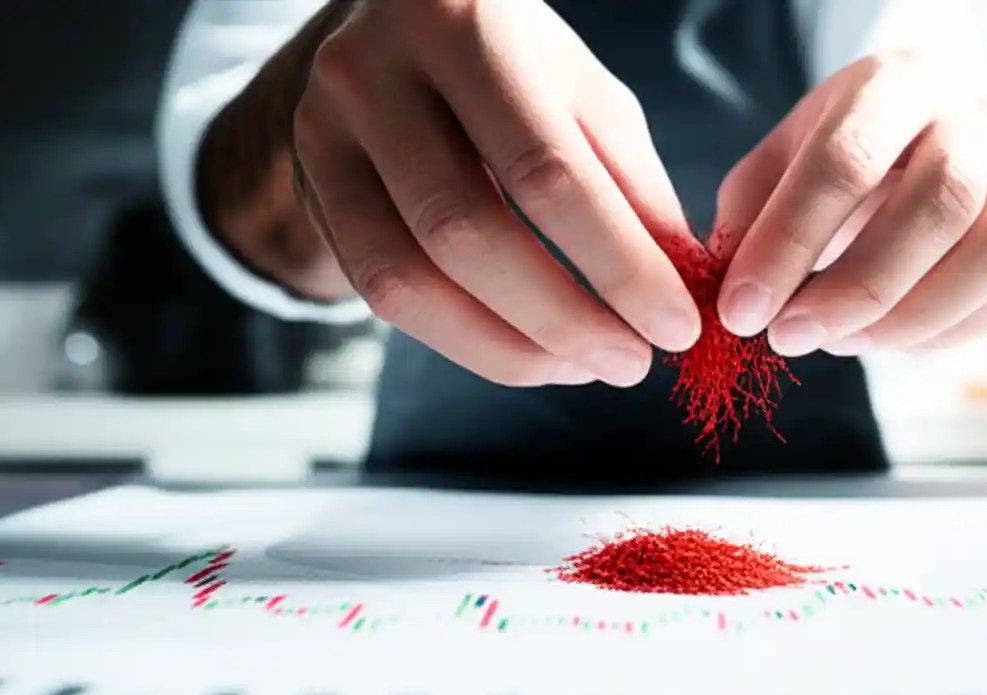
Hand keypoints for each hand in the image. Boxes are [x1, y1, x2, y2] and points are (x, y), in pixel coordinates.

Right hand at [293, 0, 700, 386]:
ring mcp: (323, 132)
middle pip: (467, 233)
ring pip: (408, 280)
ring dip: (507, 349)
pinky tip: (523, 350)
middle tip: (631, 363)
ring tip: (581, 367)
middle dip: (562, 320)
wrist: (388, 26)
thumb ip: (629, 183)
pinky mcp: (311, 189)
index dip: (618, 266)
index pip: (546, 172)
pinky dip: (461, 339)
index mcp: (466, 24)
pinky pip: (379, 293)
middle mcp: (375, 72)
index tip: (676, 326)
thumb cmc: (510, 60)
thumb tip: (673, 292)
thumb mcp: (581, 92)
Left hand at [713, 50, 986, 355]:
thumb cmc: (834, 150)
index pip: (846, 160)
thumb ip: (749, 221)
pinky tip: (889, 337)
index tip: (742, 310)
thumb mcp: (775, 163)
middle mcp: (968, 119)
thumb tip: (738, 303)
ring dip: (909, 317)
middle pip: (937, 202)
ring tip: (839, 342)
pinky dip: (949, 330)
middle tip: (789, 337)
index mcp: (891, 86)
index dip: (790, 242)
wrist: (912, 128)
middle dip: (855, 288)